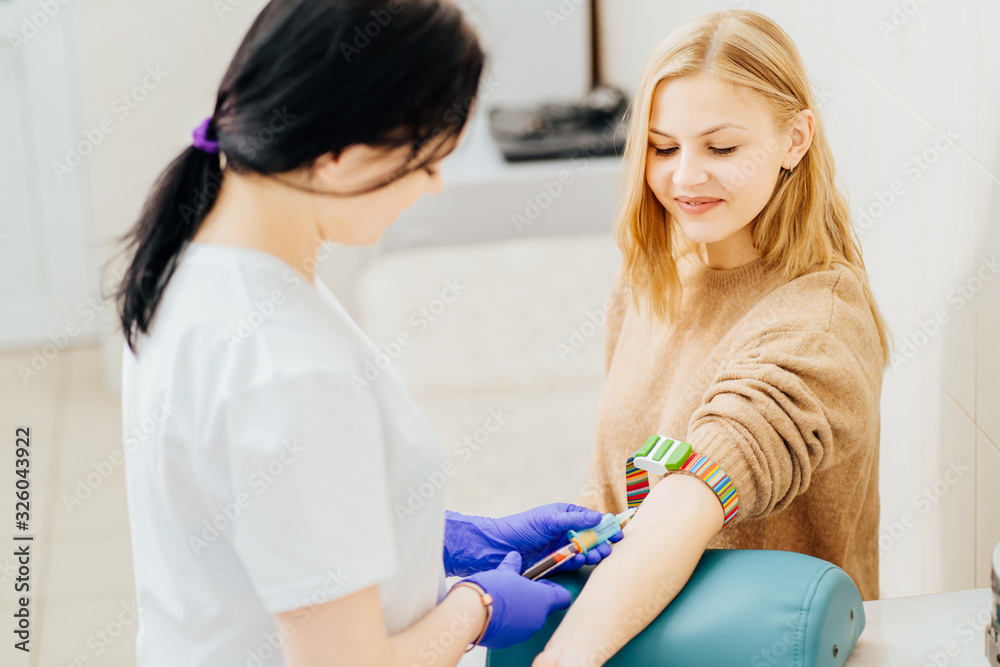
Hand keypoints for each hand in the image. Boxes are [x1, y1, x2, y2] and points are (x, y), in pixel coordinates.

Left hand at [443, 503, 622, 576]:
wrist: (498, 547)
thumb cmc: (522, 527)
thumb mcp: (550, 519)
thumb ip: (575, 519)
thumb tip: (599, 517)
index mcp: (565, 515)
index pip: (591, 520)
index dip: (605, 526)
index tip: (617, 531)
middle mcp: (565, 531)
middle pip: (590, 537)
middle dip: (601, 542)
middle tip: (608, 548)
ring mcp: (560, 548)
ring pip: (584, 551)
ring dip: (592, 553)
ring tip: (596, 555)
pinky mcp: (555, 563)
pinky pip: (572, 563)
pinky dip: (578, 562)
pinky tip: (581, 560)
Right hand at [463, 551, 571, 648]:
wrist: (472, 613)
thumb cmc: (492, 589)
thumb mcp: (505, 571)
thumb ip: (513, 565)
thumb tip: (515, 557)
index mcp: (543, 600)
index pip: (563, 598)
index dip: (553, 590)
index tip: (541, 584)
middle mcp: (539, 619)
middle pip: (543, 609)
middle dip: (532, 600)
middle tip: (517, 591)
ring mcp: (525, 632)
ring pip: (528, 620)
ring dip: (520, 612)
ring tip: (503, 602)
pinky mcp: (511, 641)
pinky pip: (515, 630)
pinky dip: (509, 623)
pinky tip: (496, 614)